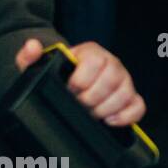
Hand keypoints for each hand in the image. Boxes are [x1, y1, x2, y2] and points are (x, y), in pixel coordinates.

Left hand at [15, 39, 144, 126]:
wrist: (69, 82)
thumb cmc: (57, 73)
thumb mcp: (40, 65)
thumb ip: (30, 56)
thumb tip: (32, 46)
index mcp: (92, 53)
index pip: (96, 62)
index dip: (81, 79)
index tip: (69, 89)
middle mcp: (112, 64)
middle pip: (112, 79)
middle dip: (92, 98)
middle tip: (78, 104)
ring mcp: (124, 81)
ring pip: (125, 94)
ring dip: (105, 109)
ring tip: (90, 114)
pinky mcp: (131, 97)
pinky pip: (137, 107)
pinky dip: (125, 116)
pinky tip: (108, 121)